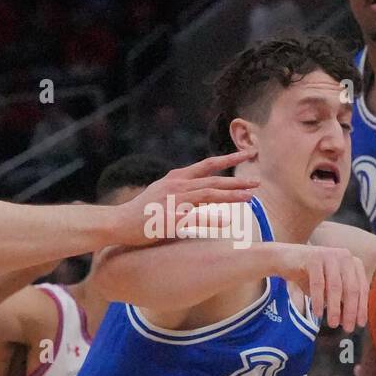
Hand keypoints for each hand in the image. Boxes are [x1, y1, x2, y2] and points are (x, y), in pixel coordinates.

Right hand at [114, 150, 259, 245]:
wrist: (118, 222)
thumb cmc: (143, 211)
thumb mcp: (164, 192)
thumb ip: (183, 190)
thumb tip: (203, 191)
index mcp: (177, 178)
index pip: (208, 164)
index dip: (230, 158)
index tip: (249, 153)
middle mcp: (176, 186)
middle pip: (212, 180)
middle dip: (237, 180)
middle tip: (257, 182)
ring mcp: (173, 202)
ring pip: (207, 195)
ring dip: (230, 196)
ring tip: (249, 198)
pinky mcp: (169, 219)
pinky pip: (194, 219)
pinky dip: (211, 219)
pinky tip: (226, 222)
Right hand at [277, 244, 368, 330]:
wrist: (286, 258)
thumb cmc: (311, 275)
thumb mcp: (328, 289)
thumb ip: (340, 302)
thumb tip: (348, 322)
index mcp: (353, 263)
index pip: (362, 288)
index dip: (362, 308)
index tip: (360, 324)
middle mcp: (345, 257)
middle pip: (351, 288)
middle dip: (351, 311)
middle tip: (348, 328)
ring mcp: (330, 255)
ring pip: (336, 287)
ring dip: (335, 308)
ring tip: (333, 324)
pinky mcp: (314, 257)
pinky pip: (318, 283)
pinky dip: (318, 300)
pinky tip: (317, 313)